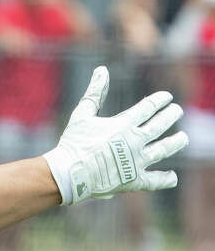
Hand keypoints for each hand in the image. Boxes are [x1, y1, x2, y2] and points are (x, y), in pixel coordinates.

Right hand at [43, 66, 186, 204]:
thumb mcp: (82, 114)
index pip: (148, 107)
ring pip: (164, 149)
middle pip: (160, 125)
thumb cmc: (72, 143)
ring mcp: (136, 161)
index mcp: (123, 124)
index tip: (167, 97)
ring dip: (176, 142)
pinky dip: (164, 178)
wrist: (68, 173)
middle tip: (177, 111)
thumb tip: (102, 70)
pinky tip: (172, 176)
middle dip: (170, 115)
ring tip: (183, 138)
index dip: (159, 100)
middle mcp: (135, 141)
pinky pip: (154, 180)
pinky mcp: (133, 180)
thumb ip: (95, 92)